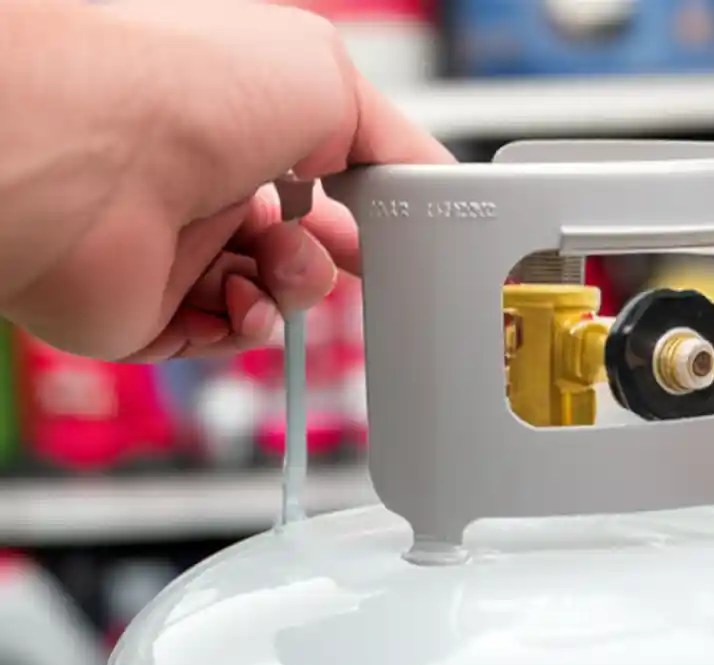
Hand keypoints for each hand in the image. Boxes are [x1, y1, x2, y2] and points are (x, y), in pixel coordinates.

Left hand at [0, 0, 451, 360]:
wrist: (86, 157)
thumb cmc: (187, 89)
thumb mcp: (334, 80)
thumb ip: (396, 138)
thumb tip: (429, 180)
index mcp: (245, 115)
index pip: (324, 169)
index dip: (367, 198)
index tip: (399, 219)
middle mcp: (206, 176)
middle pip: (302, 236)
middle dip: (340, 250)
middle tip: (364, 257)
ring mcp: (176, 246)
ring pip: (273, 291)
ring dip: (298, 285)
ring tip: (280, 264)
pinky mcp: (150, 312)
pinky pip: (224, 337)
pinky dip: (249, 325)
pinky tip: (243, 300)